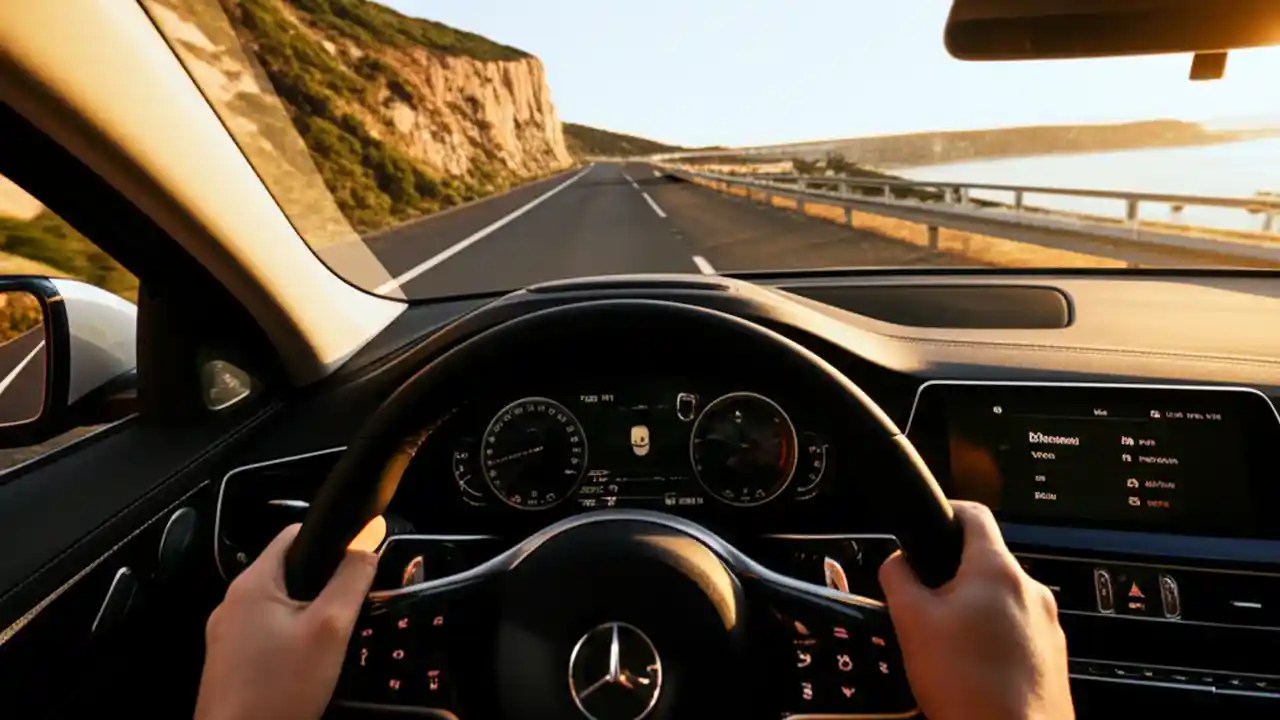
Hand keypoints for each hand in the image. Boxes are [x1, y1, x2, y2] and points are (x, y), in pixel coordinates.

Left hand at [195, 524, 376, 719]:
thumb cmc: (282, 686)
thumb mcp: (330, 629)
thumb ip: (350, 582)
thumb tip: (366, 547)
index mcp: (251, 583)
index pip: (294, 534)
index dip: (331, 540)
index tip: (357, 565)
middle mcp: (231, 602)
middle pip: (287, 572)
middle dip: (322, 585)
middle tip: (348, 611)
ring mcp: (225, 635)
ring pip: (278, 607)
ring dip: (307, 615)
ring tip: (330, 641)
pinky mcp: (227, 662)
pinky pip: (266, 634)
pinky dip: (289, 639)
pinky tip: (304, 665)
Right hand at [879, 501, 1073, 719]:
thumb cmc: (966, 684)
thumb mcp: (912, 622)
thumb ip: (898, 578)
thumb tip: (897, 561)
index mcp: (996, 570)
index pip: (973, 514)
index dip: (946, 511)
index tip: (930, 524)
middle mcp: (1031, 590)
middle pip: (984, 562)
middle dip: (952, 578)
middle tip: (925, 607)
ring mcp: (1048, 624)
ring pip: (1000, 599)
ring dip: (973, 611)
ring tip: (948, 647)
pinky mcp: (1053, 656)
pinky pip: (1017, 632)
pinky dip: (993, 640)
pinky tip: (973, 669)